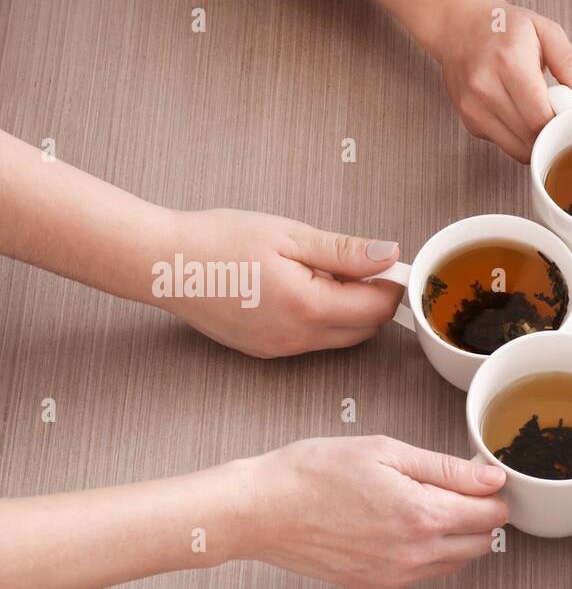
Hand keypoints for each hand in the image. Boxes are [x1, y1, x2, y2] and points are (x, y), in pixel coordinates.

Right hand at [154, 209, 402, 358]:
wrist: (164, 265)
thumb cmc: (219, 242)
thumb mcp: (290, 236)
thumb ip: (345, 251)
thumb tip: (388, 255)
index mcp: (309, 308)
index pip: (377, 308)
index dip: (389, 283)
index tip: (386, 260)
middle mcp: (298, 339)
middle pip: (365, 329)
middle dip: (371, 299)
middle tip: (353, 263)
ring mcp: (282, 350)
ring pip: (340, 338)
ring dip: (346, 310)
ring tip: (316, 272)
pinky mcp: (267, 351)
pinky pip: (312, 341)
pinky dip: (320, 318)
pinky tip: (295, 289)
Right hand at [239, 436, 507, 588]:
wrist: (261, 510)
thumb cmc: (313, 473)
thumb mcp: (385, 452)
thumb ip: (446, 468)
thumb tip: (491, 478)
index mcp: (423, 515)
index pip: (492, 514)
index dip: (493, 492)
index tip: (481, 478)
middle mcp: (415, 554)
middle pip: (482, 543)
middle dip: (480, 516)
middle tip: (457, 488)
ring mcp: (396, 575)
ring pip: (456, 562)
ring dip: (456, 535)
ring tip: (425, 503)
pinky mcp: (377, 585)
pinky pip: (424, 573)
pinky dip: (428, 552)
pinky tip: (403, 525)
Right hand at [428, 0, 571, 162]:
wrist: (459, 26)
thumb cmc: (504, 28)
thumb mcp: (547, 32)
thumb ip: (571, 65)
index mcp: (509, 63)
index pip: (540, 119)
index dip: (561, 124)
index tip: (569, 115)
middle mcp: (485, 87)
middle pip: (531, 137)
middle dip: (551, 132)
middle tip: (555, 112)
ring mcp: (473, 107)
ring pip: (517, 149)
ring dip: (535, 140)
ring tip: (536, 112)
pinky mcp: (469, 121)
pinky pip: (504, 145)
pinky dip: (517, 137)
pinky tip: (517, 113)